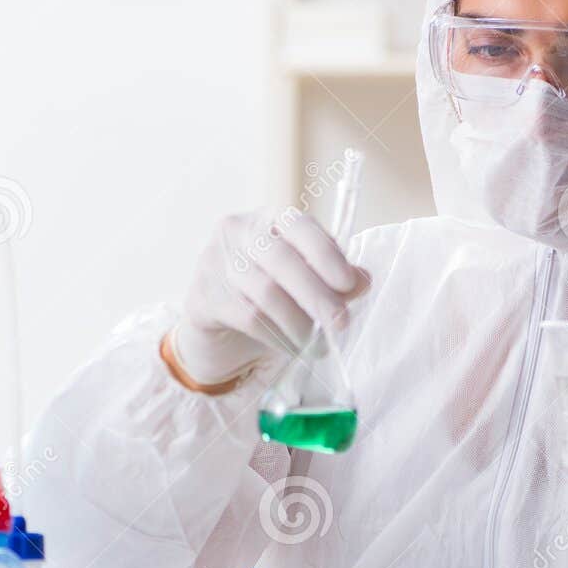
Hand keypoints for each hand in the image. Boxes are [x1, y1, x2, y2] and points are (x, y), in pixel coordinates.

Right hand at [169, 210, 369, 387]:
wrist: (217, 322)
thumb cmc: (268, 293)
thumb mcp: (304, 280)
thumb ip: (334, 277)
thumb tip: (364, 280)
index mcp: (269, 218)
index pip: (299, 225)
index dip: (326, 254)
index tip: (349, 284)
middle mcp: (238, 231)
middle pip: (282, 260)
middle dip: (317, 295)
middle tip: (341, 323)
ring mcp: (215, 261)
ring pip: (266, 293)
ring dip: (299, 323)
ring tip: (320, 345)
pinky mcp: (204, 296)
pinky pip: (249, 318)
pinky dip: (278, 337)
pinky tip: (294, 349)